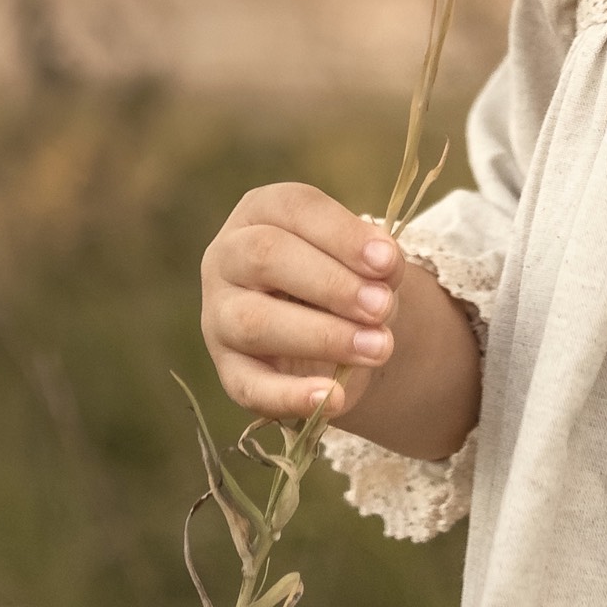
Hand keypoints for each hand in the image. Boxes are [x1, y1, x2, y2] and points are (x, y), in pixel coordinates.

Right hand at [200, 182, 404, 423]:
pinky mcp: (227, 368)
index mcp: (263, 211)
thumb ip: (377, 260)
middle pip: (266, 256)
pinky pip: (248, 385)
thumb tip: (384, 272)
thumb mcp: (366, 258)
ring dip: (322, 336)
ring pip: (254, 322)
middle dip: (331, 284)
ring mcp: (219, 314)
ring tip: (378, 347)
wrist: (335, 323)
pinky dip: (290, 395)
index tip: (387, 261)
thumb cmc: (348, 273)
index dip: (342, 234)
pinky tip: (332, 398)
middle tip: (383, 307)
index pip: (294, 208)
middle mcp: (228, 256)